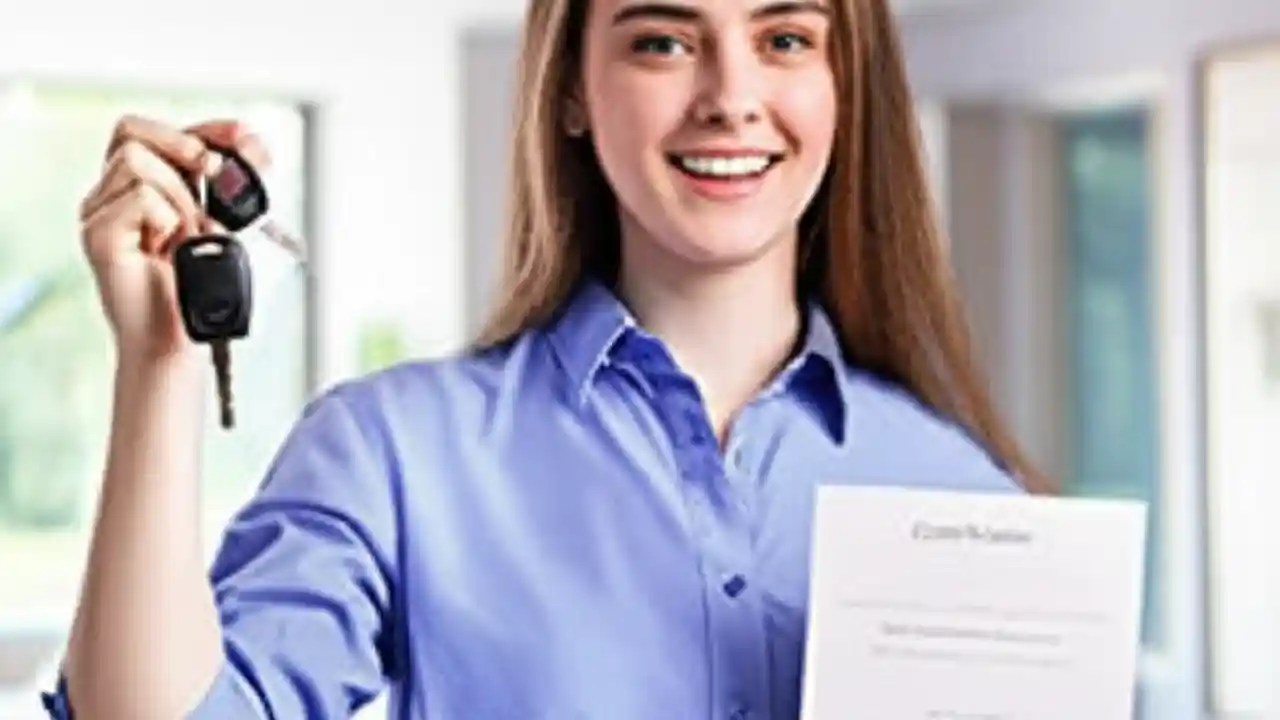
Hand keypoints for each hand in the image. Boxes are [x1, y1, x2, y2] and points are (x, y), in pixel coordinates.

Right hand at [78, 115, 270, 362]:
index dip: (202, 128)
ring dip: (180, 197)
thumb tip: (254, 143)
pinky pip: (139, 198)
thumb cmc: (201, 287)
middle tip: (212, 179)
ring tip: (186, 237)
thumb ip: (242, 180)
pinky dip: (167, 220)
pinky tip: (169, 247)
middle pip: (132, 131)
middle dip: (183, 146)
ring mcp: (99, 213)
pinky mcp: (98, 235)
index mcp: (143, 185)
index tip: (243, 140)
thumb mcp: (234, 222)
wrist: (182, 339)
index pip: (156, 130)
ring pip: (137, 162)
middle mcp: (113, 194)